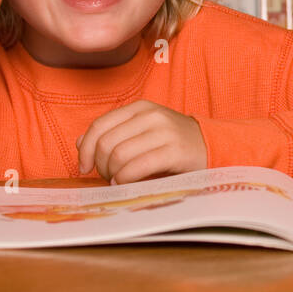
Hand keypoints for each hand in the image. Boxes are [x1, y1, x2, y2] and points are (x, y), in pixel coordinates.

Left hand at [76, 100, 207, 183]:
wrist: (212, 147)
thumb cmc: (174, 144)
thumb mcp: (143, 132)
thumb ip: (114, 134)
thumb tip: (80, 143)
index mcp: (140, 108)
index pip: (99, 126)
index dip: (86, 149)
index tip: (84, 167)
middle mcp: (151, 115)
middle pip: (106, 142)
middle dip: (99, 165)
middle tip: (107, 177)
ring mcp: (164, 132)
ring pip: (118, 155)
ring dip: (112, 174)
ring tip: (118, 181)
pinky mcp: (174, 151)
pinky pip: (137, 167)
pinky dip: (124, 179)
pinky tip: (125, 184)